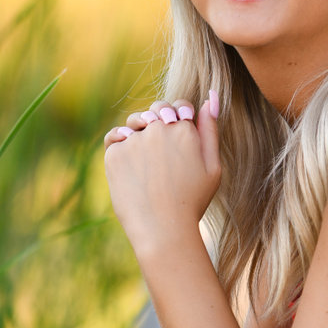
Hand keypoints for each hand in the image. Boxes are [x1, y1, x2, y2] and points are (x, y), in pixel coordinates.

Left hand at [104, 94, 220, 259]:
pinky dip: (122, 151)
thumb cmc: (192, 201)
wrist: (164, 231)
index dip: (179, 117)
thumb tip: (212, 97)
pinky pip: (116, 141)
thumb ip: (210, 130)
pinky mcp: (115, 153)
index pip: (179, 105)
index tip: (178, 134)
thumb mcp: (212, 167)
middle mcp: (158, 128)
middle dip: (157, 123)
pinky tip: (133, 172)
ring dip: (138, 134)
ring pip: (134, 125)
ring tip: (147, 164)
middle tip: (162, 156)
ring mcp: (135, 139)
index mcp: (185, 129)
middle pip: (155, 112)